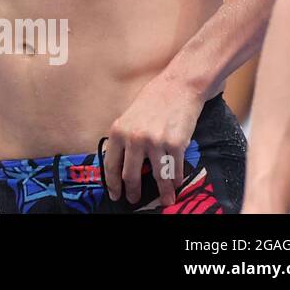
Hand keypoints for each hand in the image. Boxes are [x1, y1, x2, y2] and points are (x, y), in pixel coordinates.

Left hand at [103, 75, 203, 206]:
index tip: (115, 194)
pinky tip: (176, 185)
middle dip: (132, 191)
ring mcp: (155, 142)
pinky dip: (175, 181)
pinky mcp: (176, 144)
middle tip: (134, 200)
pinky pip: (174, 170)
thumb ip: (124, 139)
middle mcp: (134, 138)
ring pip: (157, 177)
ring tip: (164, 201)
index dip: (112, 184)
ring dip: (162, 193)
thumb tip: (121, 164)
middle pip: (130, 175)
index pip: (111, 165)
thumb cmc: (153, 101)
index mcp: (119, 131)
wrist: (178, 87)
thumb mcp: (129, 118)